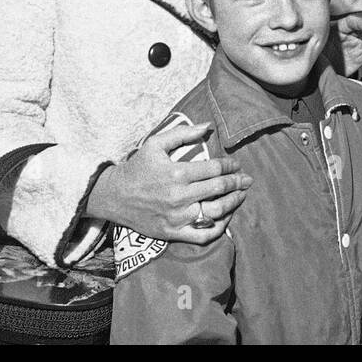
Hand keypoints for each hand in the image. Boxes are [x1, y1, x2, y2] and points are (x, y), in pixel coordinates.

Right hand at [88, 122, 251, 244]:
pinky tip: (226, 217)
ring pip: (216, 212)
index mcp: (177, 173)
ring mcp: (177, 217)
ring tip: (241, 195)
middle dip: (237, 183)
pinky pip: (203, 235)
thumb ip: (183, 133)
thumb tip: (208, 126)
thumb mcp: (155, 144)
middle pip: (219, 189)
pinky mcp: (173, 233)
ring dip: (233, 203)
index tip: (236, 164)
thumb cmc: (136, 168)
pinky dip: (219, 227)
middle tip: (247, 180)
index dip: (230, 166)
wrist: (113, 196)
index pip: (214, 169)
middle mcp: (179, 196)